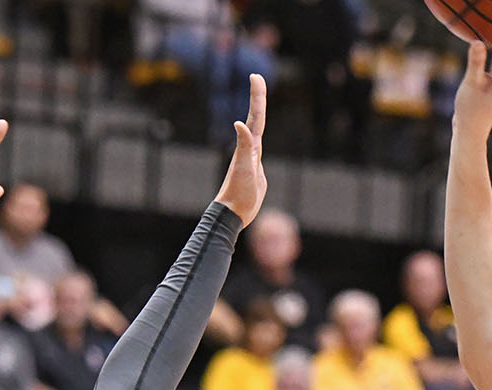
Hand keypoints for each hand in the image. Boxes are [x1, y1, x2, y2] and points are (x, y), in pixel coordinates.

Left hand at [212, 74, 267, 225]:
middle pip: (256, 117)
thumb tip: (239, 123)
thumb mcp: (243, 169)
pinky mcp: (254, 167)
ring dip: (258, 111)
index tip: (255, 75)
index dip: (257, 96)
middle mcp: (249, 147)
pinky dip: (258, 133)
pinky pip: (257, 143)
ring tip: (259, 98)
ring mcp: (251, 156)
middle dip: (258, 97)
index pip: (256, 116)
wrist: (233, 213)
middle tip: (257, 76)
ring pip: (256, 128)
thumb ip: (244, 146)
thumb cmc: (238, 192)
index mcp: (249, 146)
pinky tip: (256, 133)